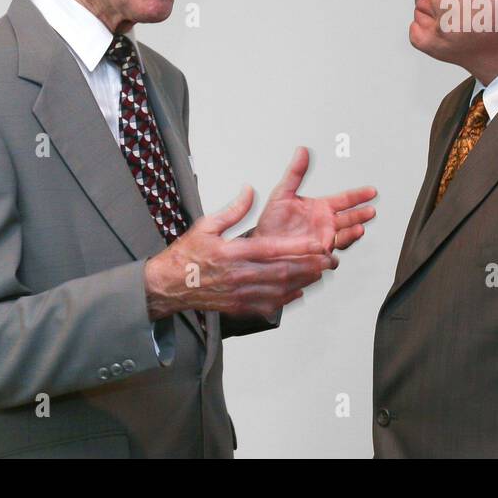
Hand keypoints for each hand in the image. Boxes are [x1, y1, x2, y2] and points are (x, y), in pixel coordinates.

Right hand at [144, 185, 336, 320]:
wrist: (168, 286)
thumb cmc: (187, 255)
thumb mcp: (207, 225)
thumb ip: (233, 209)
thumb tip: (250, 191)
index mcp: (232, 253)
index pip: (272, 249)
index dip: (298, 247)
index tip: (317, 243)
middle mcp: (238, 275)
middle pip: (282, 271)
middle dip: (309, 265)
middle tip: (328, 258)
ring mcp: (239, 294)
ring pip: (279, 289)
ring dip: (303, 281)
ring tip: (320, 272)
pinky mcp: (239, 306)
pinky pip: (268, 304)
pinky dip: (287, 298)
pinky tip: (300, 289)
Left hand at [252, 146, 376, 253]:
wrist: (261, 246)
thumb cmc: (271, 222)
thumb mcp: (282, 193)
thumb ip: (294, 172)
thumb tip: (302, 151)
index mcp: (321, 208)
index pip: (345, 199)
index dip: (359, 195)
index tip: (371, 191)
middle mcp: (325, 224)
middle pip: (350, 218)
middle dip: (361, 215)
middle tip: (370, 211)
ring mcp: (324, 240)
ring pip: (345, 236)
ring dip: (353, 233)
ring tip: (359, 228)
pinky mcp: (319, 256)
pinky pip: (332, 254)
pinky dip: (338, 251)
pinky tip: (338, 246)